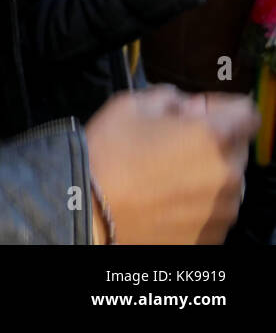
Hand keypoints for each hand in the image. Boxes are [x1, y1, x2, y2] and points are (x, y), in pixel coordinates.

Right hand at [85, 86, 255, 243]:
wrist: (86, 209)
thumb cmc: (106, 155)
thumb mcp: (130, 104)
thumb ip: (169, 97)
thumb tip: (185, 105)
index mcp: (214, 137)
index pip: (246, 112)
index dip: (221, 107)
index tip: (199, 111)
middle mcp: (228, 175)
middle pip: (235, 148)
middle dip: (211, 142)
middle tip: (171, 144)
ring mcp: (222, 210)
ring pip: (224, 182)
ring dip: (203, 174)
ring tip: (162, 176)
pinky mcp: (210, 236)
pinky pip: (212, 211)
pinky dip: (195, 203)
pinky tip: (162, 199)